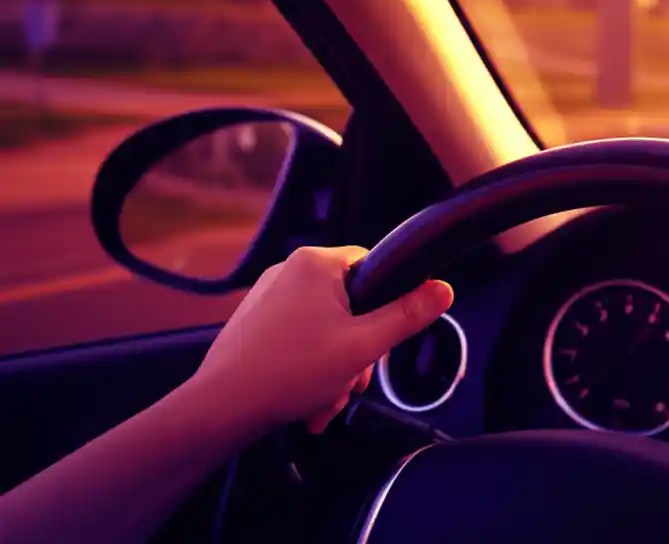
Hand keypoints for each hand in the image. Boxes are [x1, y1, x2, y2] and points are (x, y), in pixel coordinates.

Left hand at [189, 246, 452, 432]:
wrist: (221, 407)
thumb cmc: (293, 371)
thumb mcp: (364, 346)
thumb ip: (407, 316)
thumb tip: (445, 289)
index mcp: (316, 264)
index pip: (373, 266)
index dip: (388, 302)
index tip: (384, 338)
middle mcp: (289, 270)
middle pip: (350, 304)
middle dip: (358, 351)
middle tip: (352, 383)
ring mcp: (267, 296)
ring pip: (325, 328)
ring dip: (335, 367)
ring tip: (325, 401)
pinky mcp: (253, 323)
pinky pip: (298, 338)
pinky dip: (308, 368)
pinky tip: (306, 401)